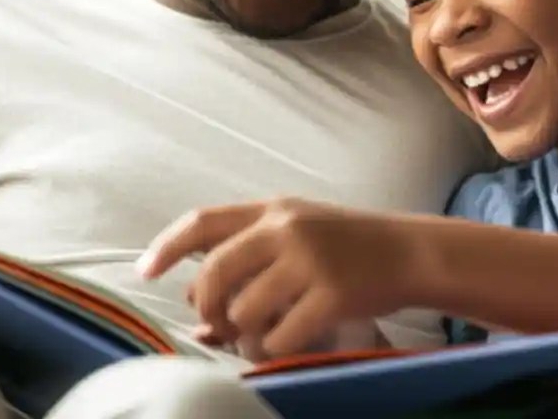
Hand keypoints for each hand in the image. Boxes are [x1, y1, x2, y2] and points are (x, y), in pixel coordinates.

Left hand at [136, 198, 420, 356]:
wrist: (411, 252)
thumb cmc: (350, 247)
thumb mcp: (300, 231)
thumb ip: (251, 255)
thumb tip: (196, 304)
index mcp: (274, 209)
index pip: (204, 221)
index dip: (168, 246)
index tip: (146, 270)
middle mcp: (287, 228)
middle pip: (216, 272)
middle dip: (208, 306)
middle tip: (215, 324)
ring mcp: (310, 260)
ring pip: (244, 310)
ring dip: (244, 334)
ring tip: (261, 336)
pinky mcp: (333, 294)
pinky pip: (280, 336)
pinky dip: (275, 348)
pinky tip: (286, 343)